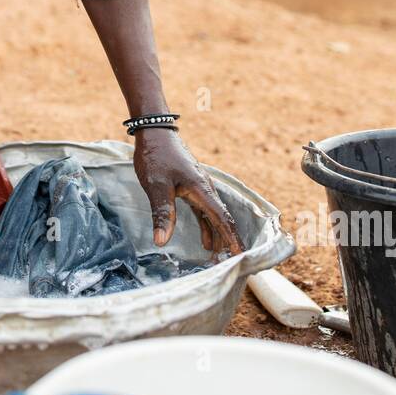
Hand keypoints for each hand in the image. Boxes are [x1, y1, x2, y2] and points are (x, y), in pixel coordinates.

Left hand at [133, 128, 242, 256]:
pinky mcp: (192, 186)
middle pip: (222, 218)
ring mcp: (200, 186)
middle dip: (228, 240)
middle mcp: (205, 188)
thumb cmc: (155, 156)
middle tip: (232, 262)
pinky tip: (206, 240)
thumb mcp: (156, 186)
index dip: (231, 238)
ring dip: (217, 234)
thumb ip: (162, 213)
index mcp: (201, 188)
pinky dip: (207, 225)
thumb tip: (162, 241)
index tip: (240, 255)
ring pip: (214, 215)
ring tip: (219, 256)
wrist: (155, 131)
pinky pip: (205, 210)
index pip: (221, 217)